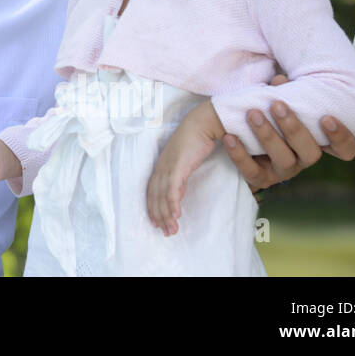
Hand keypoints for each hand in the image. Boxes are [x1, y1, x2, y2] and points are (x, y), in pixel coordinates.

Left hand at [147, 101, 223, 235]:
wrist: (202, 124)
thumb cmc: (196, 141)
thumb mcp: (185, 164)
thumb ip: (179, 179)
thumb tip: (179, 194)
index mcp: (161, 166)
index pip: (152, 191)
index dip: (153, 208)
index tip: (156, 222)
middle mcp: (161, 167)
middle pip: (155, 196)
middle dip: (159, 216)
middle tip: (165, 232)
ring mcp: (168, 166)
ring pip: (163, 195)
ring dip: (166, 214)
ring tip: (172, 229)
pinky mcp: (178, 165)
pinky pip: (173, 188)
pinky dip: (172, 203)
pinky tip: (176, 215)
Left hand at [221, 74, 354, 192]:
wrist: (236, 136)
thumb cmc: (264, 115)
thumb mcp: (274, 102)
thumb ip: (281, 92)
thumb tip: (279, 80)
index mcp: (314, 141)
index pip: (344, 150)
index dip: (341, 138)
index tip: (327, 117)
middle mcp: (303, 159)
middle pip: (311, 152)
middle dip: (294, 128)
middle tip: (278, 105)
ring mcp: (282, 172)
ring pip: (283, 160)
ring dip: (268, 135)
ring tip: (252, 114)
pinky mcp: (260, 179)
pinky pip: (252, 171)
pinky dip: (240, 154)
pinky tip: (230, 136)